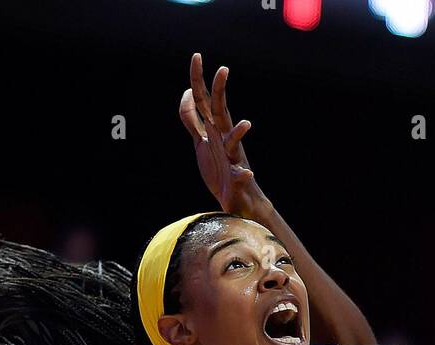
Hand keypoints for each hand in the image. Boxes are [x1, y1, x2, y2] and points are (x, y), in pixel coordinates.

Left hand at [179, 53, 264, 218]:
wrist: (237, 198)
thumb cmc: (220, 169)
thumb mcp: (201, 141)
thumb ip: (192, 119)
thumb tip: (188, 93)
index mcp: (214, 129)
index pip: (204, 99)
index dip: (198, 79)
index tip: (197, 56)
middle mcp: (224, 138)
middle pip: (220, 111)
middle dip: (221, 92)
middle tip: (223, 70)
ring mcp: (233, 157)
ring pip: (235, 141)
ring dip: (240, 133)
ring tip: (246, 124)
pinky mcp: (238, 177)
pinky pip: (242, 175)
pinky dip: (244, 174)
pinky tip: (246, 173)